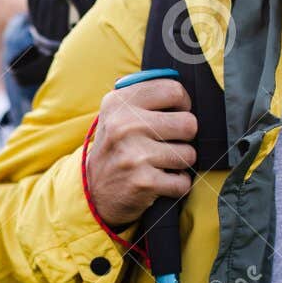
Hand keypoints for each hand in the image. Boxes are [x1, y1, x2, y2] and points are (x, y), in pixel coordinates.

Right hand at [85, 78, 196, 228]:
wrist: (92, 192)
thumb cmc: (116, 148)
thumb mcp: (117, 114)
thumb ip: (145, 96)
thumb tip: (181, 90)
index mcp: (119, 102)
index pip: (174, 90)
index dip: (183, 104)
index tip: (176, 114)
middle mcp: (124, 125)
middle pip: (188, 123)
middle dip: (184, 137)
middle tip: (169, 143)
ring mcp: (134, 154)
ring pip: (189, 154)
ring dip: (180, 163)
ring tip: (160, 163)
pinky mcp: (143, 181)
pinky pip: (183, 181)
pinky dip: (176, 185)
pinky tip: (160, 181)